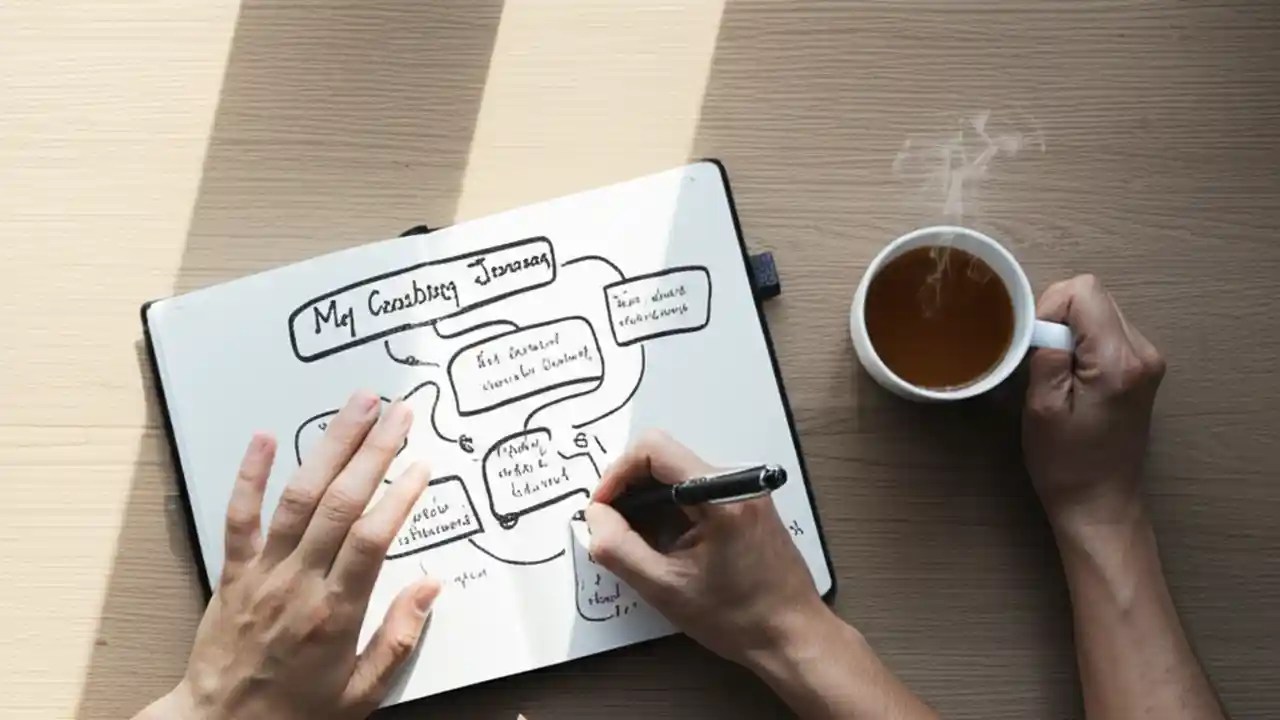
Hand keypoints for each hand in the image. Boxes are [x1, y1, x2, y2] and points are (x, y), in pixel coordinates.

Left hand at [138, 392, 440, 719]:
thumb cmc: (295, 713)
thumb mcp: (362, 692)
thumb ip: (399, 638)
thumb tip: (431, 587)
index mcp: (335, 613)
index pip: (372, 539)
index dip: (398, 497)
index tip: (421, 465)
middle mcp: (298, 583)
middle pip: (341, 503)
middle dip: (373, 451)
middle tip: (398, 412)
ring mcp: (262, 572)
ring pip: (299, 497)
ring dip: (329, 446)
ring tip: (356, 407)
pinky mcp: (232, 571)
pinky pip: (239, 516)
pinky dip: (250, 474)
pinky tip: (265, 437)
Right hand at [583, 430, 825, 668]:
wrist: (792, 636)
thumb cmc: (740, 618)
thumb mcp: (665, 588)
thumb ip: (619, 549)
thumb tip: (595, 517)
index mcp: (721, 494)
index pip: (653, 449)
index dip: (616, 475)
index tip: (602, 509)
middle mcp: (737, 481)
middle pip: (664, 459)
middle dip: (629, 491)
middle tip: (613, 531)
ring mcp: (745, 491)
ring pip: (677, 476)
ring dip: (649, 503)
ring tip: (639, 545)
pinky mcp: (746, 505)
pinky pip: (696, 492)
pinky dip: (671, 511)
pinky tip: (666, 547)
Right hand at [1023, 275, 1165, 529]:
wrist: (1100, 501)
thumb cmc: (1065, 462)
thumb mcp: (1042, 408)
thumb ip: (1046, 355)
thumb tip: (1044, 324)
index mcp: (1120, 360)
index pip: (1084, 291)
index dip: (1050, 308)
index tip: (1036, 345)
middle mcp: (1144, 352)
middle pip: (1094, 296)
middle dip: (1059, 319)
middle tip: (1042, 361)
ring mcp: (1148, 359)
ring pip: (1099, 311)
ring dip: (1071, 332)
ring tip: (1057, 374)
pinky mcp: (1143, 369)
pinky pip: (1106, 331)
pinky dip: (1083, 343)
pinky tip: (1073, 377)